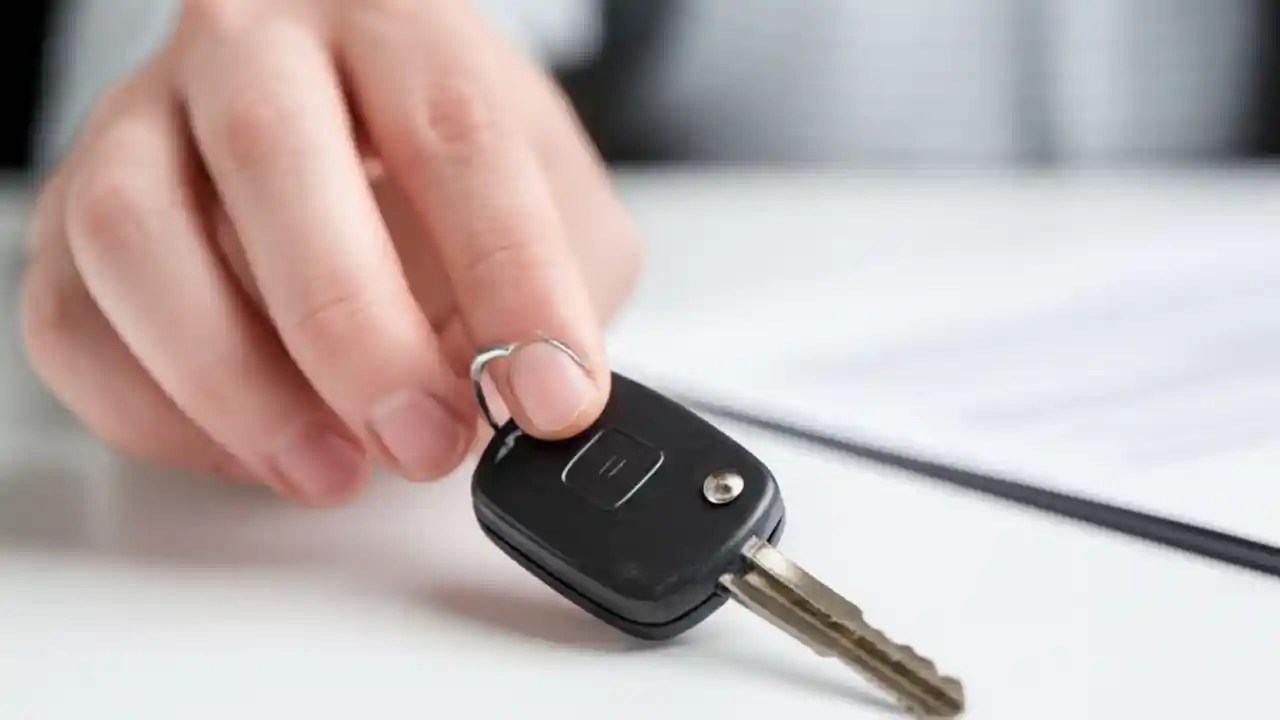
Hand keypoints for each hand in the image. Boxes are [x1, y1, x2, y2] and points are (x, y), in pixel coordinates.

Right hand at [20, 0, 641, 504]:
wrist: (350, 116)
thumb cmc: (451, 161)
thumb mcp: (554, 200)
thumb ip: (561, 285)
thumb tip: (533, 401)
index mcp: (397, 25)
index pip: (454, 132)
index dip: (510, 276)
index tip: (552, 397)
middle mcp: (256, 47)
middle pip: (273, 158)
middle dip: (355, 330)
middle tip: (424, 440)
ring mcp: (145, 120)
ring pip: (134, 236)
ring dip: (235, 386)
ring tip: (333, 469)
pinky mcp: (78, 208)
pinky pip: (72, 318)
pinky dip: (160, 414)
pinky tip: (253, 446)